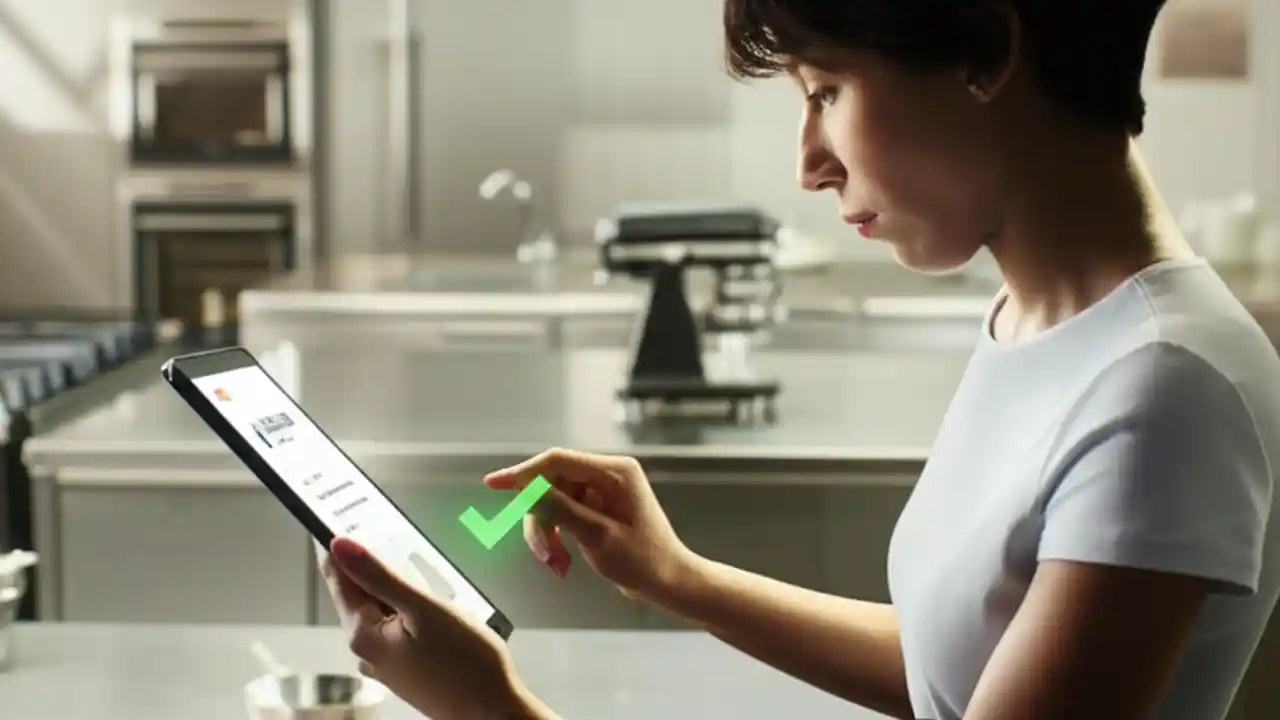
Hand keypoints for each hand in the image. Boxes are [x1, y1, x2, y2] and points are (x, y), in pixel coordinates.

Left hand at [316, 537, 553, 719]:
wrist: (493, 712)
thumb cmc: (466, 665)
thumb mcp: (423, 608)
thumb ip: (379, 575)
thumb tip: (339, 545)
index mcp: (362, 633)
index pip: (338, 575)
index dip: (339, 543)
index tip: (342, 513)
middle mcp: (366, 649)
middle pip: (361, 590)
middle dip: (378, 564)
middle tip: (398, 535)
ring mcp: (385, 661)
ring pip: (383, 607)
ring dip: (400, 586)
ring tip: (427, 572)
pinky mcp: (405, 667)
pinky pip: (398, 625)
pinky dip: (412, 607)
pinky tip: (438, 605)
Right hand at [484, 448, 694, 603]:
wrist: (668, 582)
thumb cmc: (644, 560)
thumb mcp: (598, 536)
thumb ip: (560, 509)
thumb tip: (526, 488)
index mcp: (615, 472)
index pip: (558, 461)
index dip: (523, 472)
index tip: (493, 483)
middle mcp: (607, 475)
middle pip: (550, 485)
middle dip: (540, 520)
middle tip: (544, 554)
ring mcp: (600, 492)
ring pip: (551, 503)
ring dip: (547, 535)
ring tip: (557, 563)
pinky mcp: (595, 508)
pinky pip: (561, 515)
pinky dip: (556, 538)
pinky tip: (561, 562)